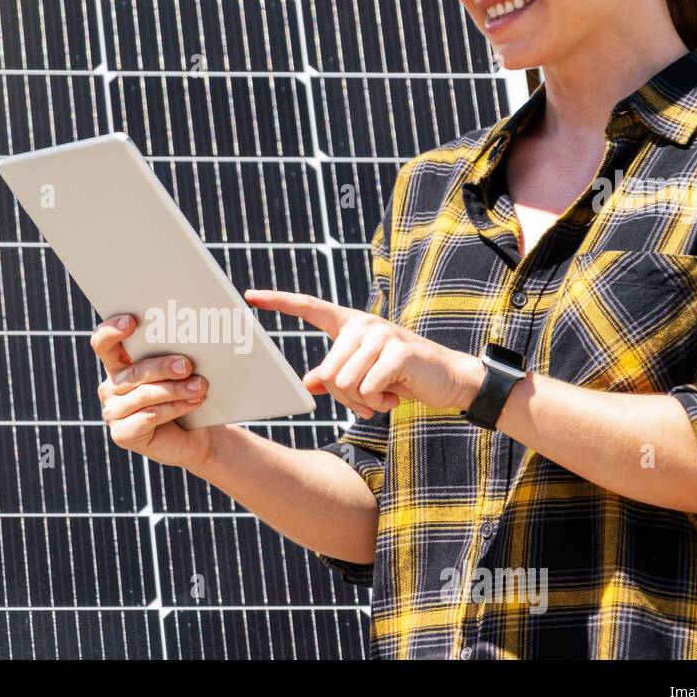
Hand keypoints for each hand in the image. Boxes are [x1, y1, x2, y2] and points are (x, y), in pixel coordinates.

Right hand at [91, 314, 222, 467]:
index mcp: (118, 365)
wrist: (194, 437)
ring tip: (200, 386)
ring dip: (175, 389)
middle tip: (187, 365)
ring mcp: (113, 412)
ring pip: (144, 395)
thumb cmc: (185, 397)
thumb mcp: (177, 373)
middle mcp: (111, 387)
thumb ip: (172, 356)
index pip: (103, 343)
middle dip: (162, 366)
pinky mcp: (122, 434)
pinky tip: (193, 402)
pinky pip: (150, 417)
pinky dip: (175, 408)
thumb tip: (187, 342)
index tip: (131, 321)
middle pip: (133, 372)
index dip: (111, 330)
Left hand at [244, 289, 482, 417]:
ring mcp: (379, 335)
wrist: (447, 380)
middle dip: (346, 397)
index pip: (308, 307)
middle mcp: (362, 324)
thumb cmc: (401, 378)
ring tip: (385, 392)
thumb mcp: (364, 376)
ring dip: (364, 401)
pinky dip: (379, 401)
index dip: (278, 302)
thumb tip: (310, 382)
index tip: (249, 296)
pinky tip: (396, 394)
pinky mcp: (396, 351)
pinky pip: (367, 387)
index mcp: (350, 325)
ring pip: (344, 383)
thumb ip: (336, 377)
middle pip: (327, 372)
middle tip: (371, 396)